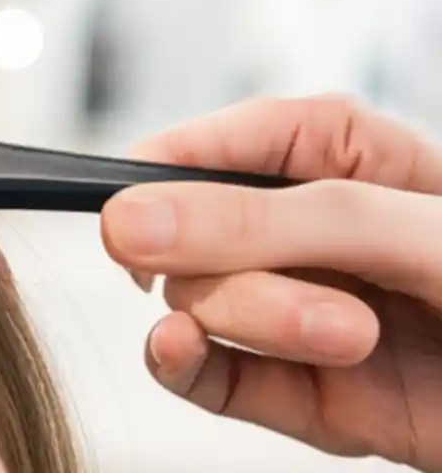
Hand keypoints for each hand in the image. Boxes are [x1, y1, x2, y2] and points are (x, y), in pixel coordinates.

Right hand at [101, 95, 441, 469]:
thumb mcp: (402, 229)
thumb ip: (264, 221)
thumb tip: (129, 220)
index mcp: (324, 154)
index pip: (201, 145)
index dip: (158, 176)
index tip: (129, 215)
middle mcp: (291, 229)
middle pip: (190, 236)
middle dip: (250, 273)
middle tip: (337, 304)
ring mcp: (283, 306)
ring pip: (195, 302)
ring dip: (262, 326)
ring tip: (355, 342)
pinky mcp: (285, 384)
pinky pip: (196, 369)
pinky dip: (184, 365)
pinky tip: (185, 352)